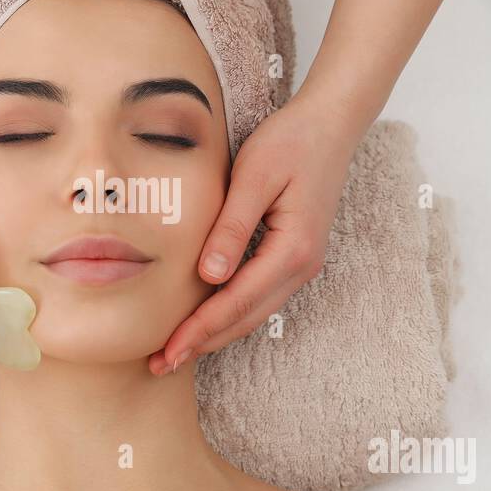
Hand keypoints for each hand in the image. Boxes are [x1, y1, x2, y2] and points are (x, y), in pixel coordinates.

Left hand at [148, 88, 361, 375]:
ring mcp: (301, 264)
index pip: (237, 301)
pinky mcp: (293, 257)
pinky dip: (229, 314)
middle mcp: (302, 265)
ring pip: (253, 313)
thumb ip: (231, 227)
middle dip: (202, 344)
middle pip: (246, 318)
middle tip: (159, 365)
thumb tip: (209, 276)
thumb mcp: (254, 176)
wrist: (330, 125)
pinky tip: (204, 321)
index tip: (166, 349)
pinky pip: (258, 296)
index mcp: (292, 249)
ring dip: (215, 334)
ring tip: (175, 352)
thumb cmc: (290, 141)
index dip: (199, 329)